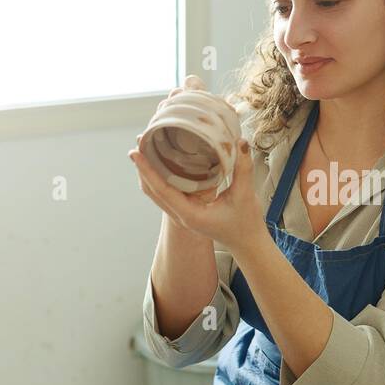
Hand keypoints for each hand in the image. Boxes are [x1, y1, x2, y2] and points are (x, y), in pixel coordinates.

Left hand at [129, 127, 264, 255]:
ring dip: (149, 172)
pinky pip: (167, 193)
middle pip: (153, 191)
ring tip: (144, 149)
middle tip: (137, 144)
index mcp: (191, 215)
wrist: (247, 242)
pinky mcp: (187, 210)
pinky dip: (160, 177)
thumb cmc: (246, 223)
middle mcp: (181, 216)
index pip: (162, 189)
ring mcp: (182, 214)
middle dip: (143, 167)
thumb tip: (240, 142)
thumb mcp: (245, 195)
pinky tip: (161, 163)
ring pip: (157, 193)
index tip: (136, 152)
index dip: (147, 170)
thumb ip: (243, 168)